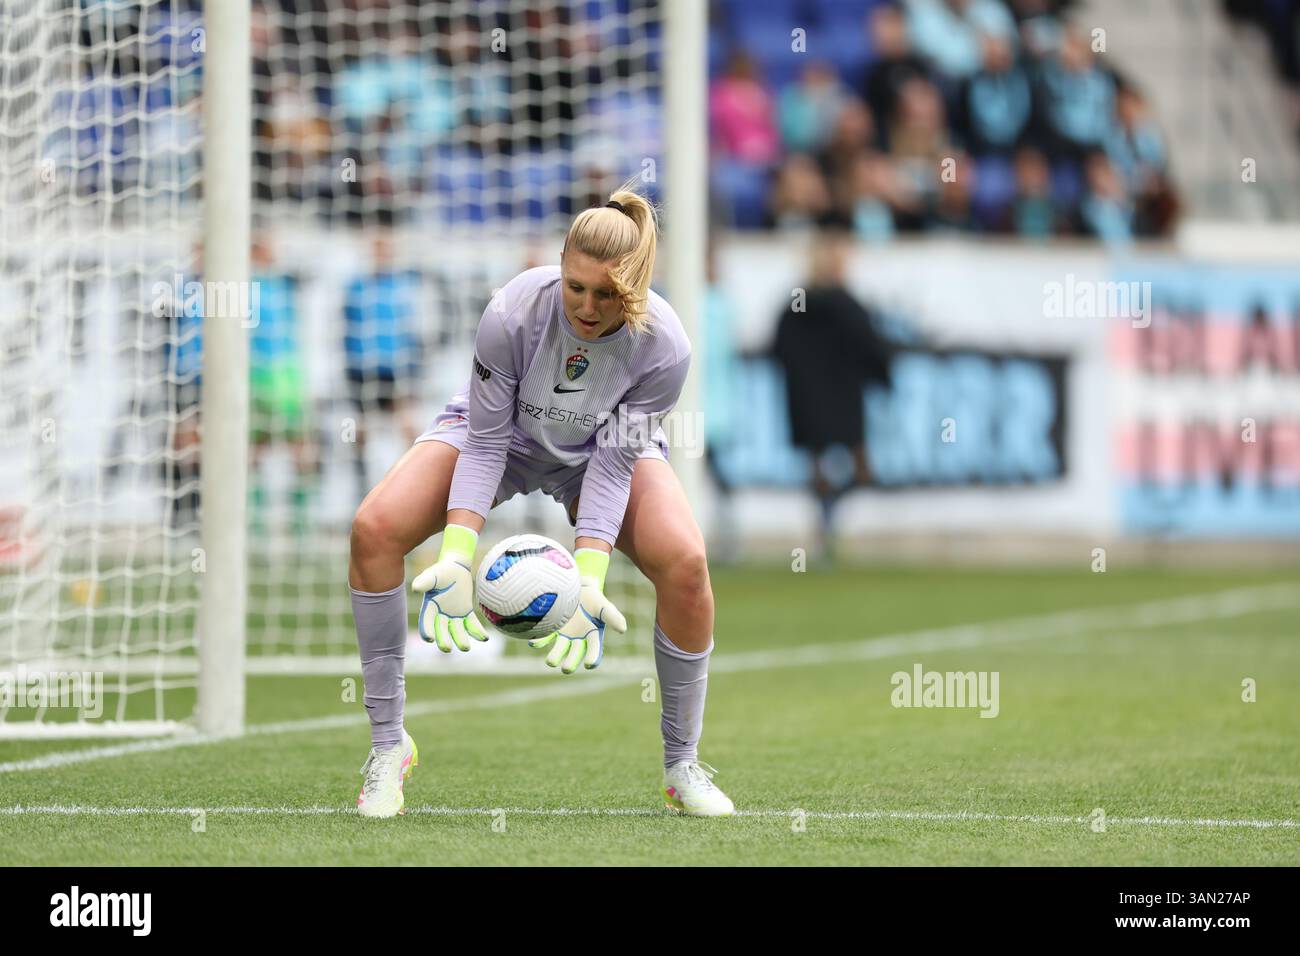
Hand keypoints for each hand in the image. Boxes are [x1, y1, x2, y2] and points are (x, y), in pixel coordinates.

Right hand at [411, 523, 487, 652]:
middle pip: (441, 630)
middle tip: (447, 648)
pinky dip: (478, 631)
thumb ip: (425, 581)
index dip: (427, 630)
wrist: (456, 567)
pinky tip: (485, 638)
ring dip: (461, 640)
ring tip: (466, 648)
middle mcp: (440, 615)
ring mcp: (454, 616)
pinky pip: (472, 624)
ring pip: (457, 631)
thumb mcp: (432, 575)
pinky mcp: (466, 613)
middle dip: (443, 640)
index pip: (427, 622)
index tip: (429, 638)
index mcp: (430, 608)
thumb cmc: (441, 571)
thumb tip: (415, 588)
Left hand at [528, 548, 626, 673]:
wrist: (578, 585)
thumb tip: (623, 629)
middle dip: (571, 662)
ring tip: (550, 662)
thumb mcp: (604, 605)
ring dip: (554, 656)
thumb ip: (613, 617)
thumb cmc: (593, 597)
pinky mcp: (552, 628)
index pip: (594, 650)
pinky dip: (539, 641)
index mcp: (592, 635)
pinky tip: (534, 643)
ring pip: (559, 649)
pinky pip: (545, 637)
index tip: (590, 664)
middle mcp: (578, 639)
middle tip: (566, 668)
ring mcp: (564, 634)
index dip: (593, 658)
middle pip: (575, 654)